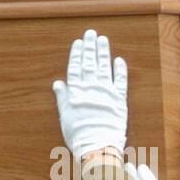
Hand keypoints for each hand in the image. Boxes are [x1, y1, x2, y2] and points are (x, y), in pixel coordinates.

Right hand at [53, 29, 128, 158]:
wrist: (97, 145)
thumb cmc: (78, 134)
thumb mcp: (65, 115)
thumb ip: (62, 97)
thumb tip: (58, 83)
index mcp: (76, 91)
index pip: (75, 67)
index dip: (77, 54)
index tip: (78, 42)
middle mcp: (91, 88)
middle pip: (89, 63)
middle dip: (90, 47)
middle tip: (91, 33)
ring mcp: (106, 93)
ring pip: (104, 68)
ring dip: (103, 53)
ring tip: (103, 40)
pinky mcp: (120, 100)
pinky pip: (121, 82)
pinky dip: (120, 70)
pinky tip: (119, 60)